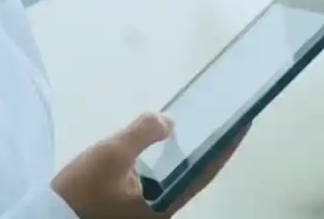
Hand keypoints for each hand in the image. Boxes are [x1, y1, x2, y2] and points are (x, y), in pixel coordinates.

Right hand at [50, 113, 246, 217]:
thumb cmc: (81, 193)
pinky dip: (164, 157)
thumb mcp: (110, 155)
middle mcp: (162, 208)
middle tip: (219, 114)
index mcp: (164, 203)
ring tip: (197, 120)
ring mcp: (148, 208)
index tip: (243, 122)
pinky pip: (157, 176)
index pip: (205, 171)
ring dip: (185, 150)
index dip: (226, 146)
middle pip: (193, 173)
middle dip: (207, 144)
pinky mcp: (133, 204)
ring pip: (174, 174)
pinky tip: (161, 139)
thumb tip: (168, 121)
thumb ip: (142, 134)